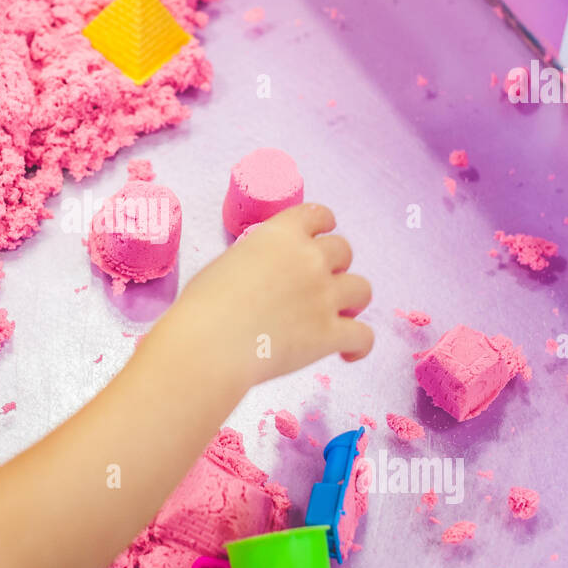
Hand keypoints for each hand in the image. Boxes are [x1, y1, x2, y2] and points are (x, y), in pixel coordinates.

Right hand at [172, 202, 372, 387]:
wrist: (209, 345)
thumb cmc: (203, 307)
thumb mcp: (226, 264)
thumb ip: (256, 261)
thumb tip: (264, 278)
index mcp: (281, 235)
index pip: (318, 215)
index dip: (326, 225)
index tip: (325, 233)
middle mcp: (309, 259)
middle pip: (344, 250)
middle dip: (337, 266)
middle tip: (322, 284)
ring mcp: (324, 296)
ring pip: (362, 289)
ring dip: (353, 300)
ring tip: (341, 315)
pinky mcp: (330, 334)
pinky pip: (364, 336)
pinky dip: (359, 345)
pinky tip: (348, 352)